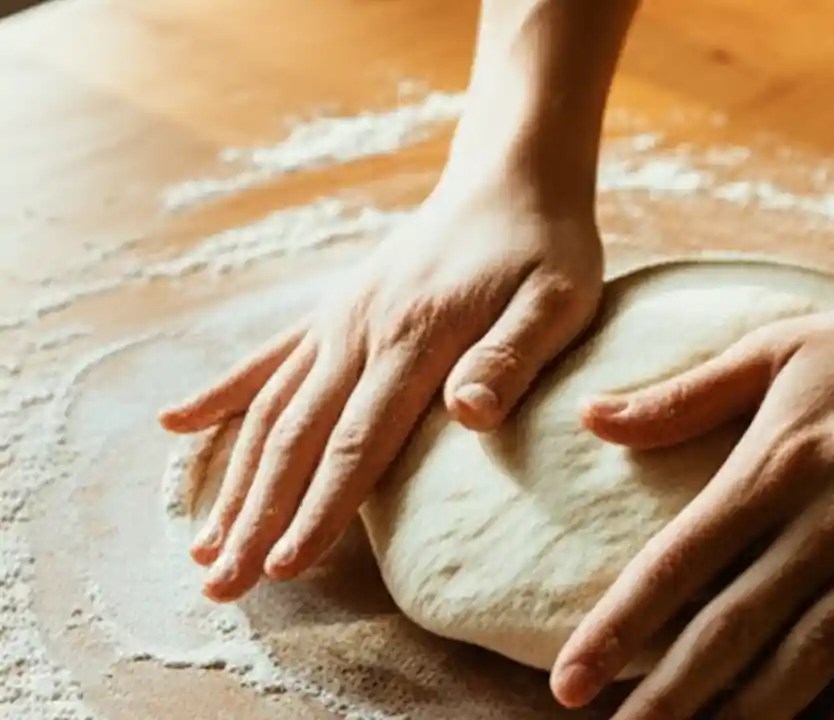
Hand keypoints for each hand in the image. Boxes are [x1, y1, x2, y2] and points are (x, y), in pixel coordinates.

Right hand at [159, 178, 602, 601]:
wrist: (511, 179)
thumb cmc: (546, 248)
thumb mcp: (557, 301)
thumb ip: (512, 358)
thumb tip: (468, 416)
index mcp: (417, 339)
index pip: (358, 441)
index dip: (318, 507)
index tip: (282, 566)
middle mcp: (362, 332)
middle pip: (298, 437)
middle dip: (256, 517)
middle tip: (222, 587)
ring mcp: (341, 320)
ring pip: (272, 409)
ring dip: (235, 480)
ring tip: (202, 546)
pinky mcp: (336, 310)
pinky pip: (268, 357)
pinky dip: (222, 394)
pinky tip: (178, 427)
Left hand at [551, 288, 833, 718]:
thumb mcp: (775, 349)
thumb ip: (683, 396)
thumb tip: (591, 418)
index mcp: (779, 462)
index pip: (680, 560)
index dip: (619, 627)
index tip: (570, 682)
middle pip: (735, 627)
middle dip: (669, 695)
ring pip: (810, 661)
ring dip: (748, 717)